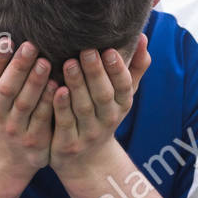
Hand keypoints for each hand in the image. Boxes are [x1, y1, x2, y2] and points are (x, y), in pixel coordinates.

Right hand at [0, 17, 57, 181]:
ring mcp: (15, 128)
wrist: (7, 153)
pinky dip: (50, 104)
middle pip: (7, 89)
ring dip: (36, 83)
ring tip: (47, 63)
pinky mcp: (34, 140)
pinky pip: (43, 120)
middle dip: (18, 68)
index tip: (6, 40)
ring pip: (26, 104)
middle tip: (31, 46)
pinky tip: (60, 87)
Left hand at [50, 35, 150, 179]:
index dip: (117, 70)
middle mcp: (107, 120)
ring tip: (69, 63)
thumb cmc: (102, 116)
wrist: (86, 161)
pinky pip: (65, 123)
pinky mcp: (68, 144)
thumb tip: (141, 37)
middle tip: (86, 51)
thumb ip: (134, 68)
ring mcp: (88, 134)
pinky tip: (56, 90)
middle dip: (95, 73)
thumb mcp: (121, 96)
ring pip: (83, 108)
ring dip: (77, 85)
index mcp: (121, 105)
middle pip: (102, 95)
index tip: (110, 50)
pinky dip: (61, 107)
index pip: (123, 86)